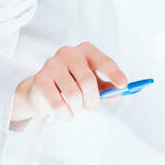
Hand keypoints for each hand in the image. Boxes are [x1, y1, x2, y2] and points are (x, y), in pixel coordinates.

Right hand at [11, 42, 127, 123]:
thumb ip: (107, 88)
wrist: (41, 90)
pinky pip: (58, 104)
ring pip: (73, 94)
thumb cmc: (72, 84)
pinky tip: (66, 113)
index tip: (123, 85)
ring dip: (78, 108)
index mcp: (85, 50)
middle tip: (92, 107)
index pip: (103, 60)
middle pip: (87, 80)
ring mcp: (52, 64)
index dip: (114, 73)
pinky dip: (66, 114)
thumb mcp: (93, 84)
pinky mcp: (40, 79)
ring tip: (76, 109)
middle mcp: (68, 53)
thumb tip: (118, 93)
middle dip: (93, 100)